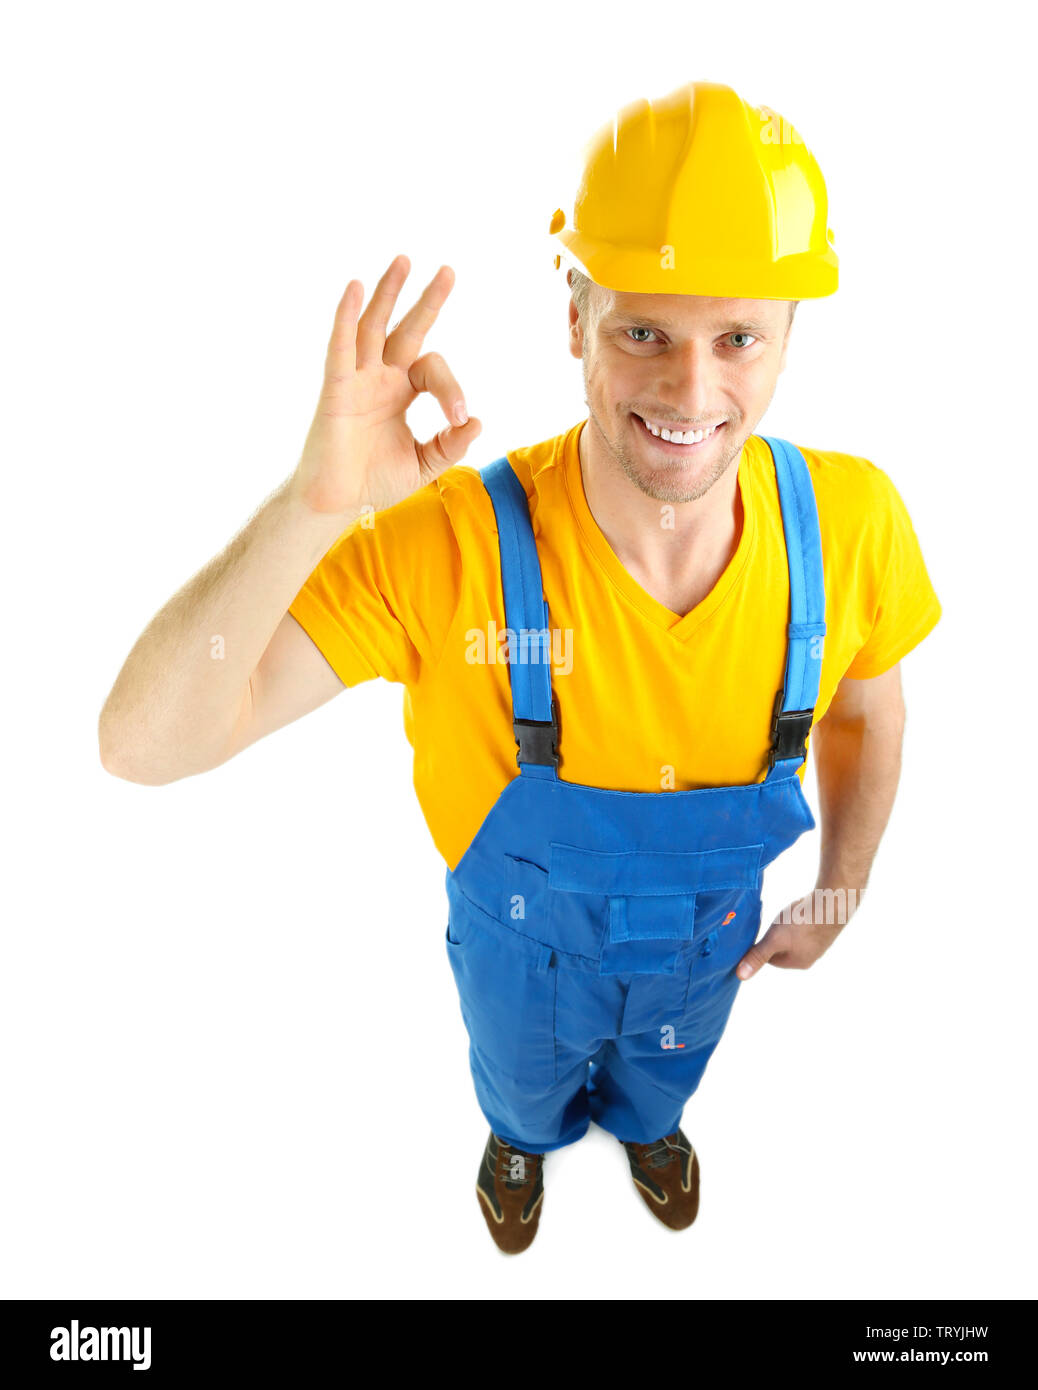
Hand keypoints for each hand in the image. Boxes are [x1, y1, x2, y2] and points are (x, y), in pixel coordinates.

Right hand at [290, 254, 481, 516]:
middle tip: (450, 271)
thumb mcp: (424, 464)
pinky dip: (346, 317)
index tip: (459, 418)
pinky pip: (341, 348)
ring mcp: (357, 380)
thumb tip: (478, 421)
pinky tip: (355, 287)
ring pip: (373, 327)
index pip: (433, 371)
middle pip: (405, 329)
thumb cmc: (374, 483)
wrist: (337, 504)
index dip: (451, 390)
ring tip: (404, 261)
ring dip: (388, 293)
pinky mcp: (336, 389)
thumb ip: (451, 445)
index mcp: (401, 393)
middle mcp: (380, 379)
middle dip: (427, 301)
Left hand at [736, 888, 857, 979]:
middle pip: (783, 949)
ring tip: (788, 915)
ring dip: (789, 926)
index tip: (760, 933)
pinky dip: (801, 918)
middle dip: (776, 936)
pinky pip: (807, 926)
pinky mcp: (826, 928)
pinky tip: (801, 909)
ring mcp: (820, 942)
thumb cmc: (802, 923)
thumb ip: (757, 956)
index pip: (771, 960)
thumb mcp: (774, 940)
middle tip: (774, 922)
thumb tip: (741, 976)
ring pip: (795, 937)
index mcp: (798, 963)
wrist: (833, 902)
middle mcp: (811, 956)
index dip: (762, 946)